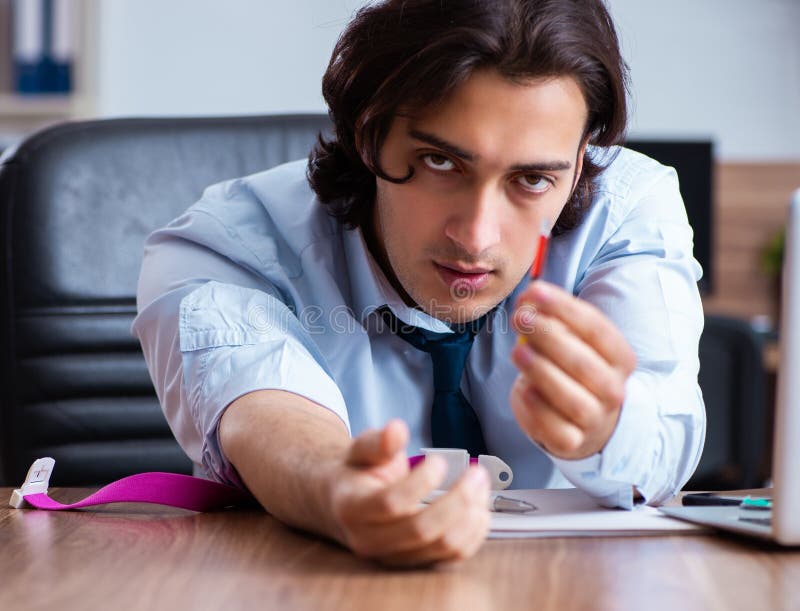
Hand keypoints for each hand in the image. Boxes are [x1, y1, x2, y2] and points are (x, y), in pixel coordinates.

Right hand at [328, 419, 490, 566]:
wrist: (344, 505)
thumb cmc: (356, 474)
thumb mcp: (360, 450)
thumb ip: (378, 441)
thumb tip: (397, 430)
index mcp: (352, 509)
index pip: (391, 503)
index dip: (421, 481)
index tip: (439, 460)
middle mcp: (371, 541)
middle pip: (421, 531)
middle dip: (458, 500)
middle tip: (477, 473)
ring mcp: (395, 558)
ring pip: (442, 547)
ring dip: (470, 516)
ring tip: (480, 486)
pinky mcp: (417, 563)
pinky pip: (453, 556)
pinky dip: (473, 532)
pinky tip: (479, 508)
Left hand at [509, 281, 636, 459]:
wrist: (586, 421)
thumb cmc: (574, 370)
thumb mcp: (572, 340)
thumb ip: (552, 318)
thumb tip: (528, 298)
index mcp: (620, 358)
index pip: (596, 328)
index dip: (564, 308)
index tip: (535, 292)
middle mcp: (613, 389)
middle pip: (583, 362)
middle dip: (548, 336)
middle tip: (521, 318)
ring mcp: (594, 418)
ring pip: (570, 397)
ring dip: (541, 371)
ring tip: (518, 351)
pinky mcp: (571, 440)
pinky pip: (553, 426)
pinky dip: (537, 407)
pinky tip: (524, 388)